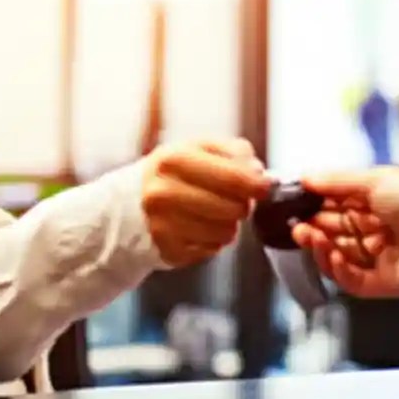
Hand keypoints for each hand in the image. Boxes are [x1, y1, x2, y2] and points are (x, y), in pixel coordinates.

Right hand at [141, 138, 269, 266]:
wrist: (132, 201)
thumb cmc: (176, 173)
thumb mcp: (200, 148)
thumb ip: (235, 153)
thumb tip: (259, 173)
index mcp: (174, 159)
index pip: (233, 177)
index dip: (257, 184)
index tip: (265, 187)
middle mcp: (163, 193)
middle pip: (233, 208)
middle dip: (242, 205)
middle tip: (235, 199)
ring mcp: (163, 224)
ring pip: (226, 232)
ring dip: (229, 224)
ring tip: (215, 213)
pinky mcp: (168, 250)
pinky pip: (213, 249)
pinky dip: (214, 240)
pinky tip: (200, 227)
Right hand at [291, 167, 398, 298]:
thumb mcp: (375, 180)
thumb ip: (337, 181)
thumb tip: (307, 176)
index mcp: (381, 205)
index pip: (340, 208)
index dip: (317, 207)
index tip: (296, 203)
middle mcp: (381, 232)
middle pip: (337, 234)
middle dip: (314, 228)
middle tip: (295, 225)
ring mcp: (383, 259)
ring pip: (341, 258)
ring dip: (321, 248)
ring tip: (307, 236)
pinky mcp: (386, 283)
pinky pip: (353, 281)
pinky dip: (338, 268)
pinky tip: (331, 254)